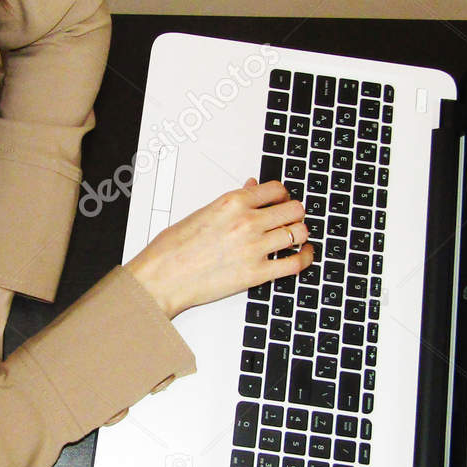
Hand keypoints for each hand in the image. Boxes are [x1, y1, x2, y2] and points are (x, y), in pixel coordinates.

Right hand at [125, 178, 312, 318]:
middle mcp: (247, 222)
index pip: (275, 190)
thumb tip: (251, 189)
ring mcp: (254, 248)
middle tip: (290, 219)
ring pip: (298, 233)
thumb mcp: (202, 213)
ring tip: (295, 237)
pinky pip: (295, 263)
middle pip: (294, 209)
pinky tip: (303, 255)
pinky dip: (305, 258)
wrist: (162, 278)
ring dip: (299, 234)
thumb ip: (232, 201)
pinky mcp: (257, 273)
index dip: (283, 195)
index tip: (282, 201)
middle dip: (294, 213)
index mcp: (232, 202)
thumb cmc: (172, 249)